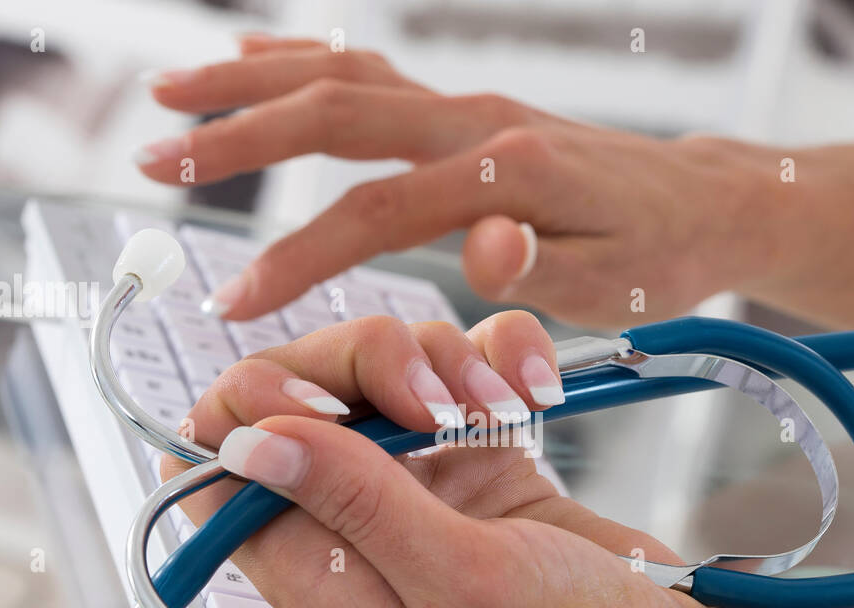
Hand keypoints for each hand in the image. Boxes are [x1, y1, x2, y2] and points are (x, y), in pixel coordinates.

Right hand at [137, 34, 775, 329]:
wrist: (703, 203)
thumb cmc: (657, 258)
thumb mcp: (615, 285)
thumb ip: (542, 268)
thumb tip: (480, 249)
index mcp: (506, 172)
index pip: (374, 211)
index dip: (297, 256)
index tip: (234, 301)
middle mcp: (477, 121)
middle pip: (335, 109)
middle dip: (237, 136)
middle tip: (151, 160)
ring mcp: (467, 103)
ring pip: (342, 71)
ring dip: (249, 80)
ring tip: (166, 98)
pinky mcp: (463, 107)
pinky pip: (370, 67)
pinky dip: (301, 60)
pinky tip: (249, 61)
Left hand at [162, 310, 740, 607]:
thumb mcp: (459, 581)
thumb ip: (354, 501)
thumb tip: (245, 436)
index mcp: (316, 568)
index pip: (211, 467)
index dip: (245, 411)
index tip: (320, 402)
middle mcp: (352, 520)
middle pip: (298, 391)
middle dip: (362, 363)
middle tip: (436, 402)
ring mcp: (418, 483)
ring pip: (381, 366)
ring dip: (442, 358)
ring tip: (504, 409)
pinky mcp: (479, 454)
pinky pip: (460, 367)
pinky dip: (497, 355)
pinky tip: (536, 390)